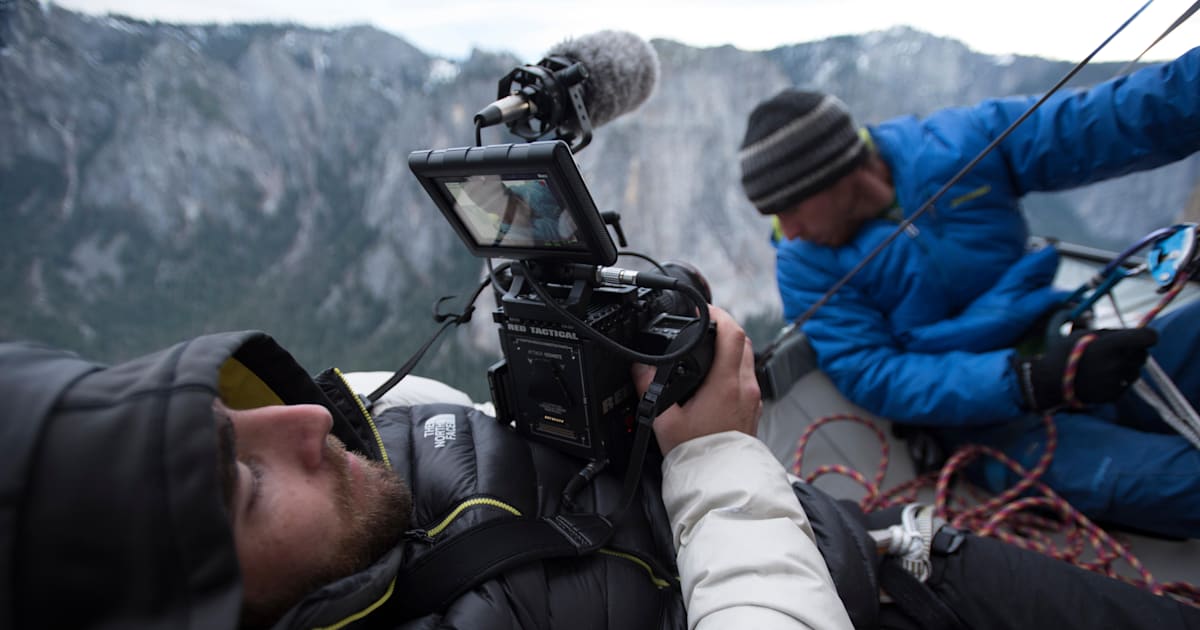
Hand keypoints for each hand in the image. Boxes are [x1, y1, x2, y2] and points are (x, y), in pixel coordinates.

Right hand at [632, 305, 762, 454]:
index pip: (732, 333)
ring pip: (747, 358)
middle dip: (725, 327)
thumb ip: (649, 388)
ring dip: (732, 347)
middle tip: (705, 324)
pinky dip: (735, 366)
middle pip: (743, 341)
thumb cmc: (696, 454)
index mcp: (725, 384)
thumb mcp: (664, 421)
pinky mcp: (753, 409)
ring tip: (709, 347)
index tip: (705, 309)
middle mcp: (745, 387)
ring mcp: (753, 398)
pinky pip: (748, 376)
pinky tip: (717, 375)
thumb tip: (639, 367)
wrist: (719, 480)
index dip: (720, 314)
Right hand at [1013, 327, 1157, 409]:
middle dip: (1134, 352)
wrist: (1050, 381)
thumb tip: (1136, 335)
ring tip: (1104, 366)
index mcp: (1112, 345)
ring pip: (1136, 371)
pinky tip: (1100, 378)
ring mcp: (1116, 381)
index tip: (1142, 336)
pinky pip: (1126, 385)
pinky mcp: (1114, 396)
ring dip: (1126, 367)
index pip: (1148, 337)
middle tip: (1117, 351)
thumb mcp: (1086, 334)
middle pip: (1144, 355)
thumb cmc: (1067, 352)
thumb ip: (1113, 334)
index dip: (1148, 335)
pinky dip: (1118, 380)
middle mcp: (1117, 363)